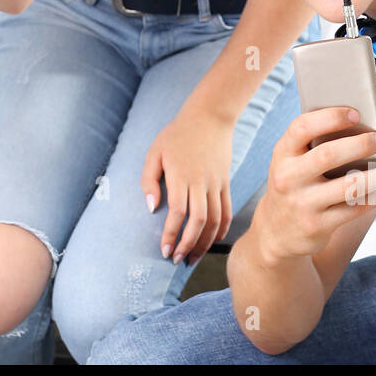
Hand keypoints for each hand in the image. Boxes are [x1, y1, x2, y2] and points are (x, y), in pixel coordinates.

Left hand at [140, 105, 235, 265]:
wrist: (210, 116)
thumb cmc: (177, 134)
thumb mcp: (155, 152)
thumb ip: (149, 180)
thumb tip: (152, 207)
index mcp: (181, 176)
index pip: (178, 213)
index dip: (172, 234)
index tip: (164, 250)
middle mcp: (201, 182)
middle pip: (198, 222)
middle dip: (187, 245)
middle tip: (176, 259)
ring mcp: (216, 183)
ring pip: (214, 221)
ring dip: (204, 243)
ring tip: (192, 257)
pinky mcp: (226, 183)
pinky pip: (227, 212)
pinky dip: (221, 230)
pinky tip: (212, 241)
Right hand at [253, 106, 375, 265]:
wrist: (275, 232)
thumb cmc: (291, 187)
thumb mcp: (289, 162)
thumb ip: (311, 145)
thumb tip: (357, 127)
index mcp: (283, 154)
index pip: (302, 128)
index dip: (330, 117)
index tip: (355, 114)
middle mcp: (289, 177)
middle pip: (329, 154)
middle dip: (361, 144)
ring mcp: (303, 203)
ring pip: (349, 186)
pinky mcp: (317, 226)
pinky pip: (354, 209)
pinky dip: (374, 197)